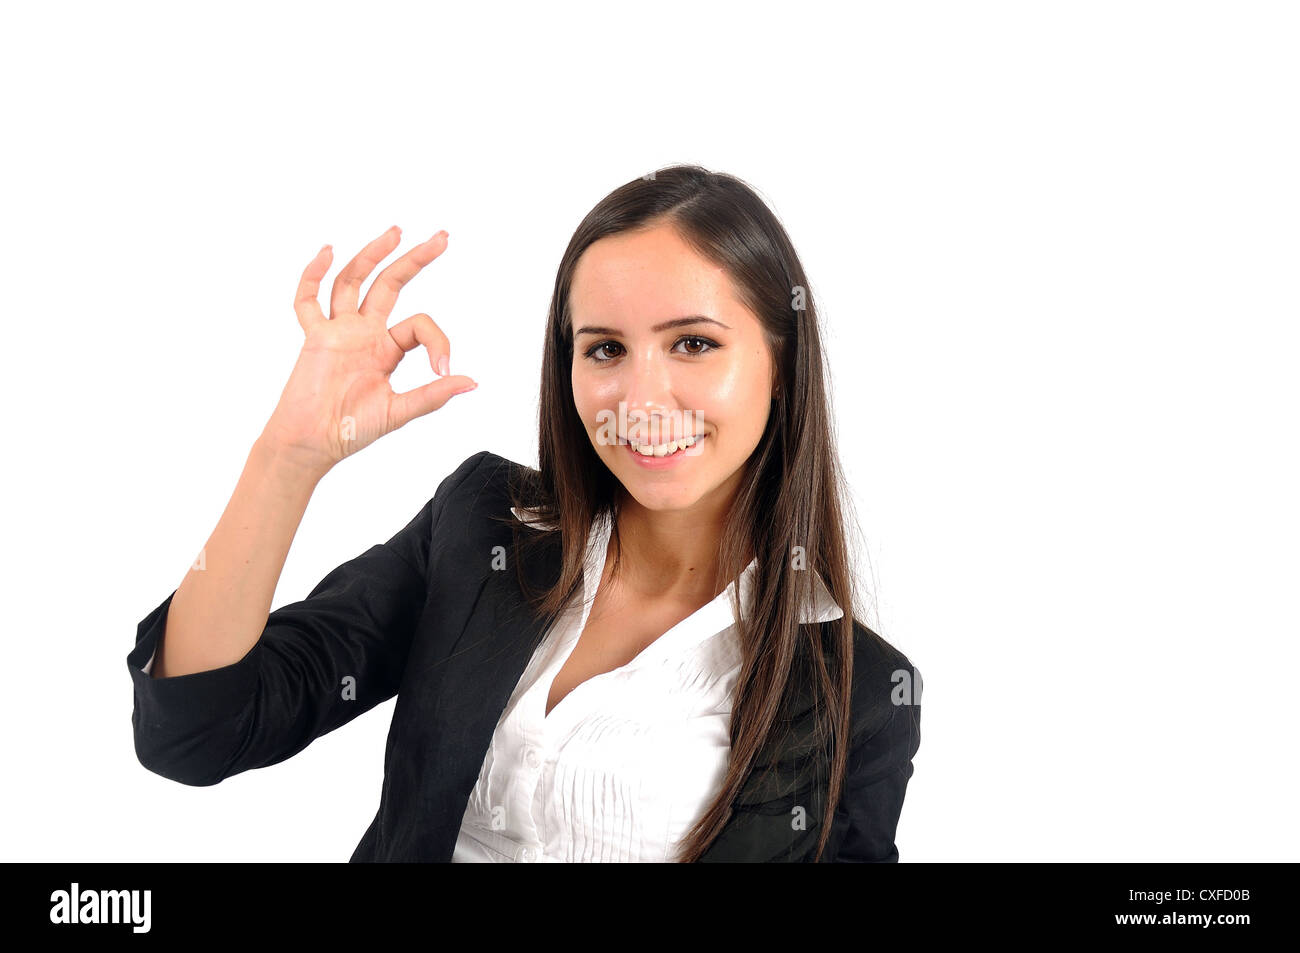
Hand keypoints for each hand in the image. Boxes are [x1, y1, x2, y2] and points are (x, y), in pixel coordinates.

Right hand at [259, 225, 476, 477]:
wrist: (313, 443)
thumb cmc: (352, 430)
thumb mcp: (400, 411)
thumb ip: (433, 395)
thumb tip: (472, 382)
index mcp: (388, 349)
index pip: (419, 325)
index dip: (438, 341)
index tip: (443, 368)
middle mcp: (365, 333)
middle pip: (390, 284)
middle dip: (415, 260)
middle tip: (442, 237)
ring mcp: (339, 331)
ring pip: (353, 282)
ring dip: (372, 255)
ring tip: (395, 232)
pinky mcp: (314, 337)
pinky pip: (308, 301)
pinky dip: (314, 276)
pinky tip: (328, 251)